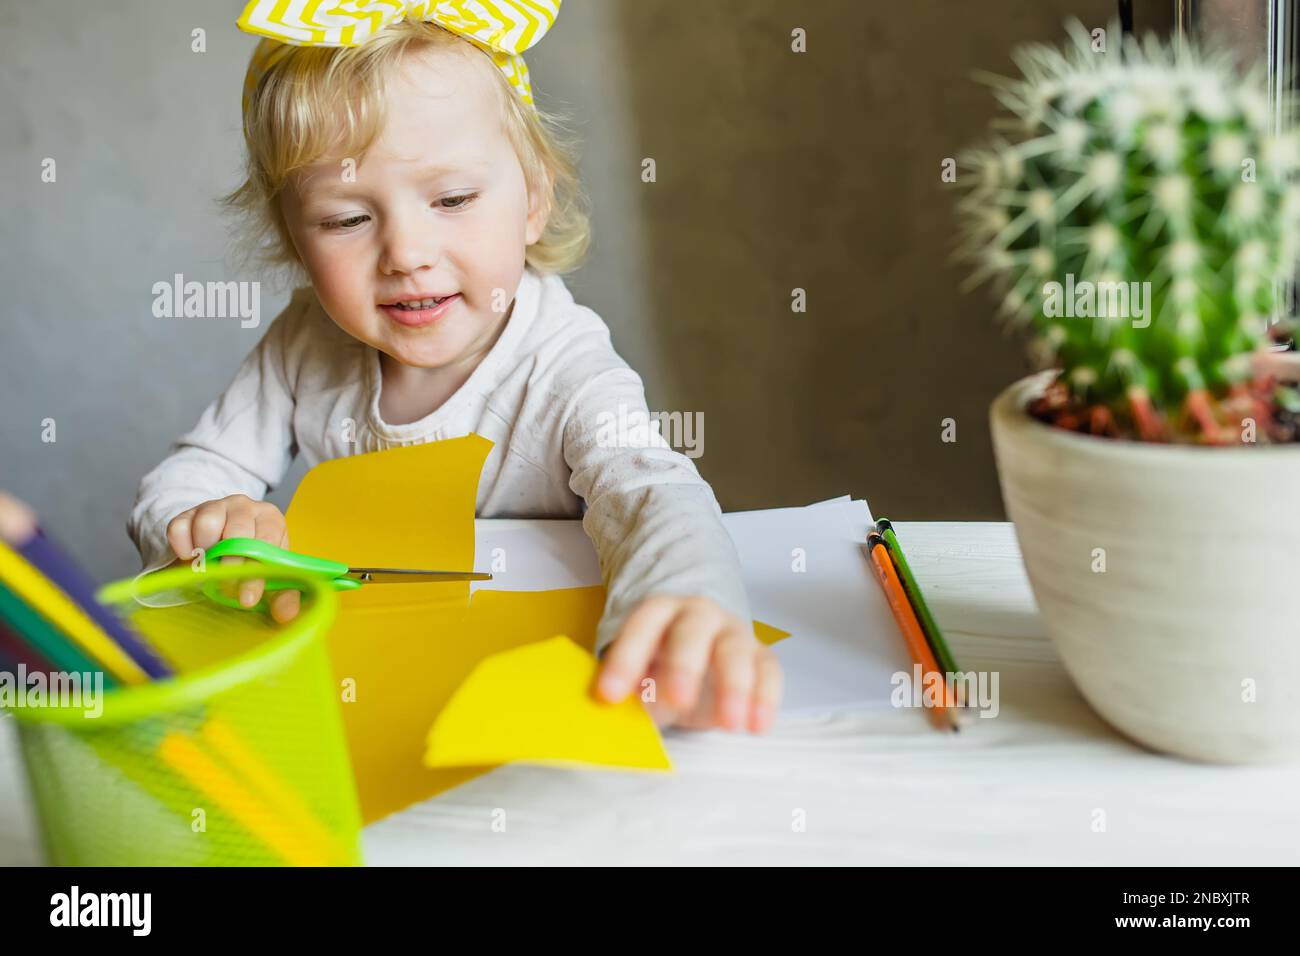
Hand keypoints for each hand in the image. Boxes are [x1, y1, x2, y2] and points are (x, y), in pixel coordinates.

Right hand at [166, 494, 300, 622]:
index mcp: (270, 519)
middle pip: (237, 532)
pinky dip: (182, 547)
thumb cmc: (253, 558)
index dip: (256, 573)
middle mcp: (244, 507)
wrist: (222, 541)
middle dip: (230, 565)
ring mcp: (214, 507)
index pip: (266, 542)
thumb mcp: (272, 574)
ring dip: (206, 552)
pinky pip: (179, 528)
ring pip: (207, 525)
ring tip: (209, 567)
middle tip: (225, 586)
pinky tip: (190, 557)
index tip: (247, 600)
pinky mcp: (187, 513)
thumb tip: (286, 615)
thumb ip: (283, 595)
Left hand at [595, 594, 781, 732]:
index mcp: (659, 612)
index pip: (642, 625)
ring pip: (735, 651)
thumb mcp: (638, 678)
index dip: (625, 658)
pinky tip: (757, 726)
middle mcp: (698, 615)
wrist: (700, 658)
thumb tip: (616, 715)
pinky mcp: (761, 656)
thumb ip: (630, 692)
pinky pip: (768, 671)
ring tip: (729, 724)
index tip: (610, 695)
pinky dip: (765, 698)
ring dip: (733, 686)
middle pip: (692, 631)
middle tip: (677, 700)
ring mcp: (733, 632)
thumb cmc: (661, 668)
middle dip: (683, 665)